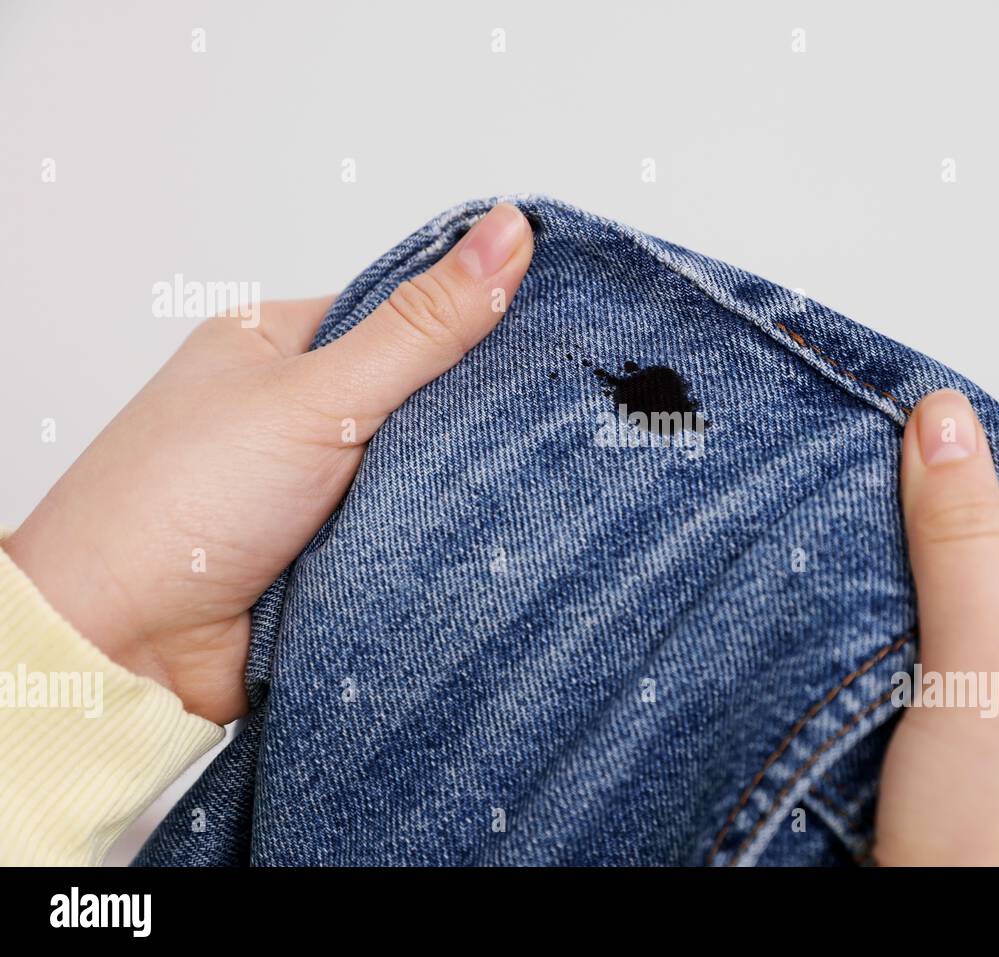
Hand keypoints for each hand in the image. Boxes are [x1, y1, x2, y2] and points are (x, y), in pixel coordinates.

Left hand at [3, 204, 533, 724]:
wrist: (118, 649)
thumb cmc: (180, 502)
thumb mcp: (319, 393)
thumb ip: (422, 326)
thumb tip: (507, 229)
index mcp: (274, 344)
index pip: (398, 312)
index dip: (468, 321)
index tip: (547, 330)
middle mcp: (290, 411)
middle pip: (414, 398)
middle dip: (465, 417)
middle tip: (541, 418)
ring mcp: (309, 487)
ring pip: (415, 472)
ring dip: (447, 488)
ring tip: (520, 484)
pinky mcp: (327, 554)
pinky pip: (403, 534)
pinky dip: (430, 540)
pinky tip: (478, 536)